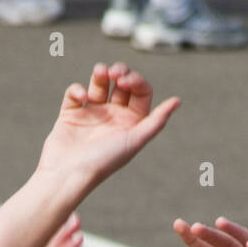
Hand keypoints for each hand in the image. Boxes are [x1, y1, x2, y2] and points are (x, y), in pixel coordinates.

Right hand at [37, 63, 180, 192]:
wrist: (69, 174)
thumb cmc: (104, 161)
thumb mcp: (135, 141)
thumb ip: (156, 121)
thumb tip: (178, 100)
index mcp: (130, 122)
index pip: (141, 91)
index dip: (136, 80)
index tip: (126, 81)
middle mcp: (113, 116)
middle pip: (121, 82)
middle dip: (120, 71)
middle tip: (114, 73)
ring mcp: (91, 113)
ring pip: (99, 82)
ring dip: (101, 72)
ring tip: (100, 72)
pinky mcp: (71, 114)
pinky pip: (75, 92)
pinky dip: (77, 89)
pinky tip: (81, 97)